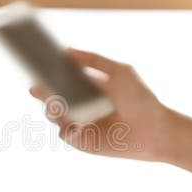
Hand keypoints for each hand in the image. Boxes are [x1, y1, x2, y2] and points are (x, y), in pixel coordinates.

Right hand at [31, 48, 171, 161]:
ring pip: (55, 115)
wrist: (155, 129)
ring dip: (53, 109)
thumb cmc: (141, 99)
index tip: (37, 66)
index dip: (47, 73)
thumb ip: (94, 59)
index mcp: (86, 87)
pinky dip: (67, 128)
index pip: (61, 78)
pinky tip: (76, 124)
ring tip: (56, 103)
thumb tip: (67, 50)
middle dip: (42, 92)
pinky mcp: (82, 141)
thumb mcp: (120, 71)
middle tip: (38, 87)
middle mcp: (81, 105)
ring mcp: (80, 123)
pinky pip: (65, 134)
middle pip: (52, 97)